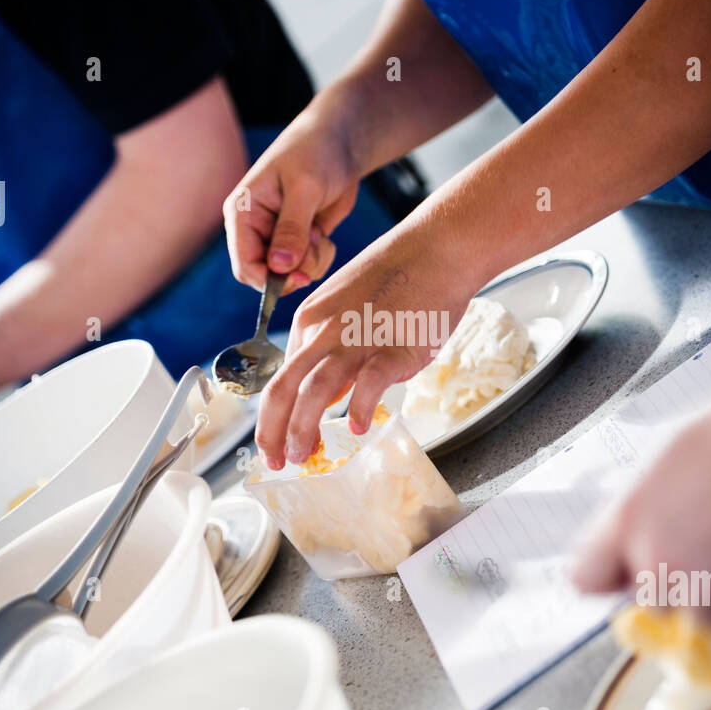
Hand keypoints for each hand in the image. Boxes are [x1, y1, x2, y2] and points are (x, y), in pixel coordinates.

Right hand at [223, 89, 362, 295]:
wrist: (340, 142)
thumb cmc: (315, 153)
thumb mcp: (305, 188)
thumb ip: (292, 229)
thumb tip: (278, 267)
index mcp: (242, 214)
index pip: (245, 265)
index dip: (269, 280)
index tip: (300, 277)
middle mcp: (254, 230)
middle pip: (267, 276)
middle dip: (295, 270)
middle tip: (317, 245)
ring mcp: (276, 238)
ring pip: (290, 275)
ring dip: (312, 261)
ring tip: (319, 230)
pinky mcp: (298, 241)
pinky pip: (307, 268)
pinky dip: (321, 257)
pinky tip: (323, 232)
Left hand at [255, 218, 479, 468]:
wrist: (437, 248)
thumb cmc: (398, 278)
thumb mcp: (347, 308)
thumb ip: (332, 348)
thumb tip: (325, 392)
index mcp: (310, 322)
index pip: (281, 377)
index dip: (274, 416)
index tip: (277, 440)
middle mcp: (324, 332)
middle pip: (283, 388)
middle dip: (273, 431)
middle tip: (276, 461)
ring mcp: (357, 340)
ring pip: (314, 389)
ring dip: (303, 427)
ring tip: (303, 455)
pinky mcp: (393, 347)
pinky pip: (368, 384)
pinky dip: (360, 409)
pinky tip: (358, 428)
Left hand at [572, 373, 710, 610]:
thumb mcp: (667, 452)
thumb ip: (640, 500)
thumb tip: (628, 520)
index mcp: (629, 519)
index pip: (586, 578)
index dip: (608, 572)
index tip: (620, 567)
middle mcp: (660, 560)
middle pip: (648, 598)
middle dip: (669, 579)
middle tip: (700, 540)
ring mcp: (707, 586)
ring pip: (696, 611)